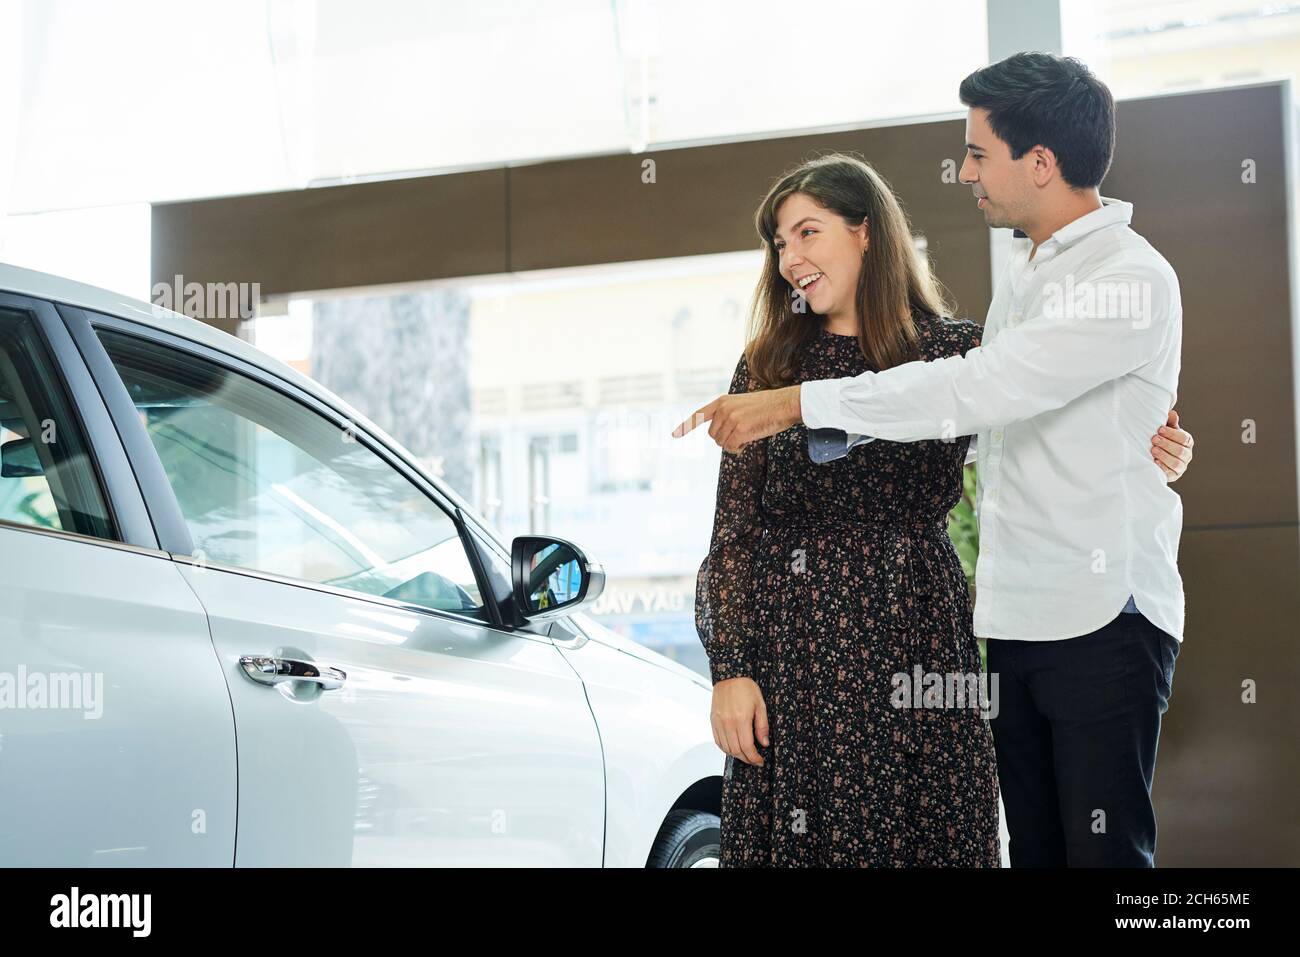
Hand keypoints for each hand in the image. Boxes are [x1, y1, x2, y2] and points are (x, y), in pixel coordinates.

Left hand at [671, 385, 801, 452]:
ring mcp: (731, 419)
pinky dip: (739, 448)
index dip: (686, 426)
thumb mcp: (742, 405)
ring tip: (749, 433)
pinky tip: (750, 440)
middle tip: (742, 433)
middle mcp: (723, 409)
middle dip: (725, 439)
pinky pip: (732, 447)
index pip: (699, 415)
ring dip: (733, 444)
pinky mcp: (740, 430)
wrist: (785, 404)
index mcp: (722, 401)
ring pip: (722, 443)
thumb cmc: (767, 406)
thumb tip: (719, 436)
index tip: (674, 435)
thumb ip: (728, 415)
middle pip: (713, 436)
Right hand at [710, 677, 768, 765]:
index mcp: (741, 719)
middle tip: (754, 760)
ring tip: (745, 755)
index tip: (759, 761)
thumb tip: (764, 743)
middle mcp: (727, 722)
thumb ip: (762, 726)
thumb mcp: (760, 705)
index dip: (754, 758)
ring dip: (736, 755)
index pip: (747, 747)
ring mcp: (718, 722)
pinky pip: (718, 741)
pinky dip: (725, 748)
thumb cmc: (746, 687)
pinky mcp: (713, 721)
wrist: (730, 676)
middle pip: (736, 750)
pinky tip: (733, 748)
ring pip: (726, 748)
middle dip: (746, 759)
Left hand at [1152, 409, 1192, 480]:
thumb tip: (1172, 413)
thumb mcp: (1165, 430)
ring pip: (1176, 463)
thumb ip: (1169, 423)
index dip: (1172, 434)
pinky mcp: (1173, 476)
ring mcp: (1181, 466)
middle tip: (1154, 439)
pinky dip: (1163, 467)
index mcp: (1187, 442)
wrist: (1153, 456)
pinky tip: (1154, 462)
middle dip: (1166, 444)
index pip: (1184, 438)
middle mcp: (1187, 455)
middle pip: (1180, 451)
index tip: (1159, 429)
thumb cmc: (1161, 439)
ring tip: (1153, 450)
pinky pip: (1170, 473)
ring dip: (1164, 456)